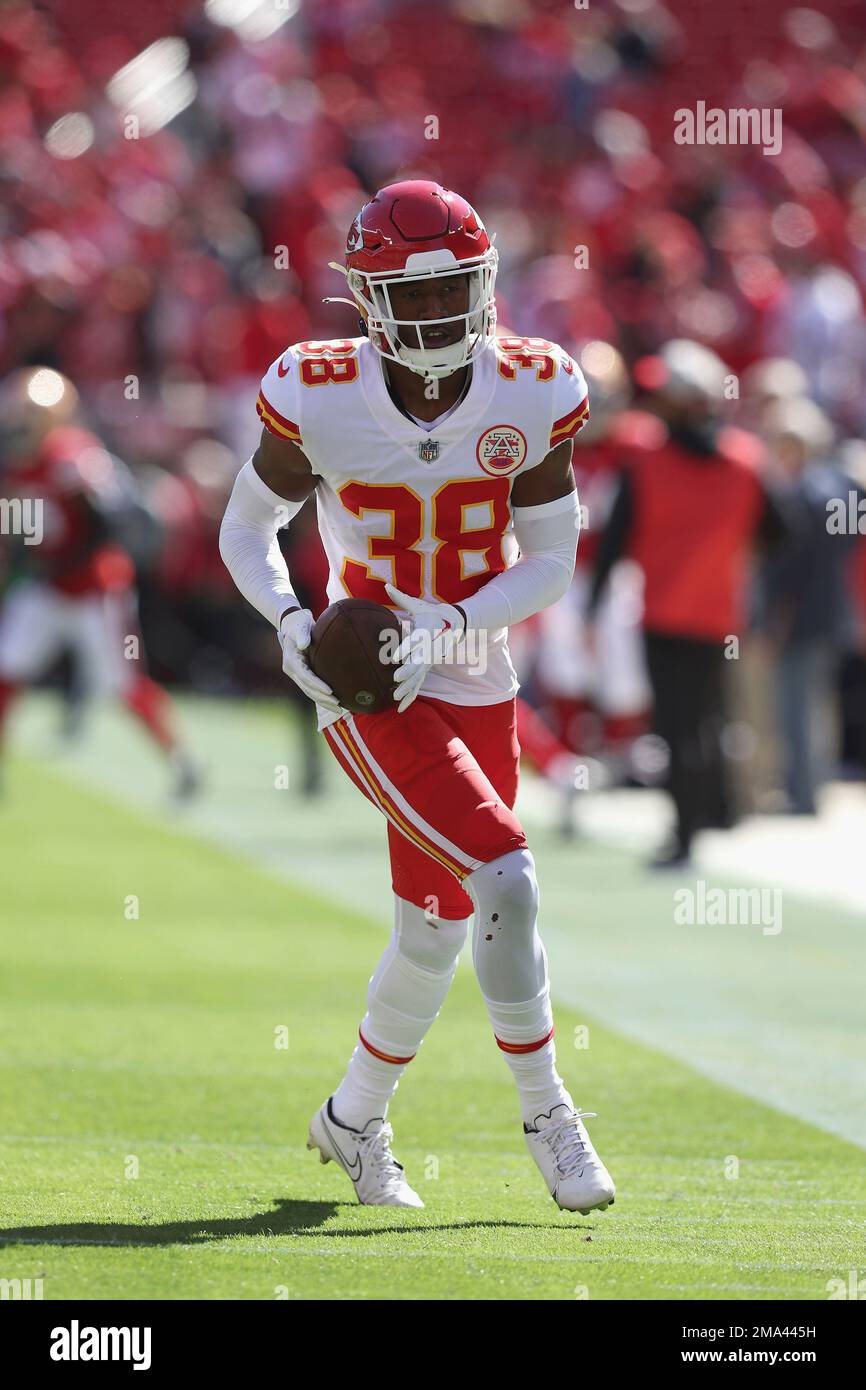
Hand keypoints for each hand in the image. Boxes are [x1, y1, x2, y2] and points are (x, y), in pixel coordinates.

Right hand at [277, 608, 340, 711]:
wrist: (293, 623)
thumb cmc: (299, 622)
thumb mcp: (301, 625)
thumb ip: (302, 634)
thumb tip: (304, 645)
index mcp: (290, 659)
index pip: (305, 676)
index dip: (317, 685)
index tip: (330, 691)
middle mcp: (291, 669)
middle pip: (307, 688)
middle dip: (322, 698)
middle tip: (339, 705)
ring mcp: (296, 673)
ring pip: (309, 691)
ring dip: (323, 701)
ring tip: (339, 709)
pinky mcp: (302, 674)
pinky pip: (312, 688)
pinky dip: (322, 696)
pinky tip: (334, 702)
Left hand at [384, 583, 465, 712]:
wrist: (454, 625)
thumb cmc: (433, 614)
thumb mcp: (418, 605)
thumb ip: (401, 598)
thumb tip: (386, 586)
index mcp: (425, 635)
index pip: (415, 643)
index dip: (405, 649)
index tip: (395, 656)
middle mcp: (427, 651)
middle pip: (417, 664)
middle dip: (407, 673)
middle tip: (395, 679)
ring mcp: (428, 662)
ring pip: (418, 678)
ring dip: (407, 688)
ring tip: (395, 697)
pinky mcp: (425, 669)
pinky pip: (418, 685)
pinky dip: (410, 697)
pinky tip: (401, 708)